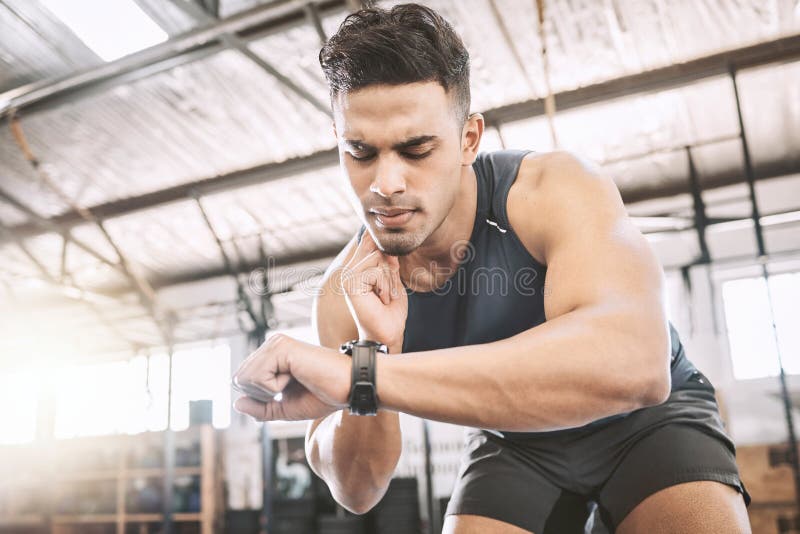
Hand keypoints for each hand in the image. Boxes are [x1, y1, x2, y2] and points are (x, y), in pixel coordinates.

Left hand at [231, 334, 349, 420]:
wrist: (348, 388)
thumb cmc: (323, 396)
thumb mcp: (285, 409)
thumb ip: (261, 408)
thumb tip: (237, 403)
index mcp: (272, 356)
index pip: (242, 380)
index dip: (259, 397)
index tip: (286, 393)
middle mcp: (271, 345)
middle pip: (239, 379)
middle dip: (261, 395)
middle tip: (290, 389)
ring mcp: (275, 344)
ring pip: (244, 378)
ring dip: (268, 391)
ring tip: (293, 382)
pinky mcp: (281, 347)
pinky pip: (258, 377)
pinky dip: (274, 388)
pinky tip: (295, 378)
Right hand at [340, 231, 407, 349]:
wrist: (388, 333)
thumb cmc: (390, 310)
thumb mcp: (392, 280)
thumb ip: (388, 262)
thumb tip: (385, 244)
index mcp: (358, 268)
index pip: (369, 243)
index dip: (382, 247)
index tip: (389, 263)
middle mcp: (350, 270)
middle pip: (377, 248)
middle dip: (390, 270)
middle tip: (387, 292)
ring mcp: (348, 276)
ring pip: (378, 258)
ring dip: (388, 280)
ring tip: (383, 297)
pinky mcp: (350, 283)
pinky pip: (376, 272)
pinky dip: (385, 286)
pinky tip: (380, 300)